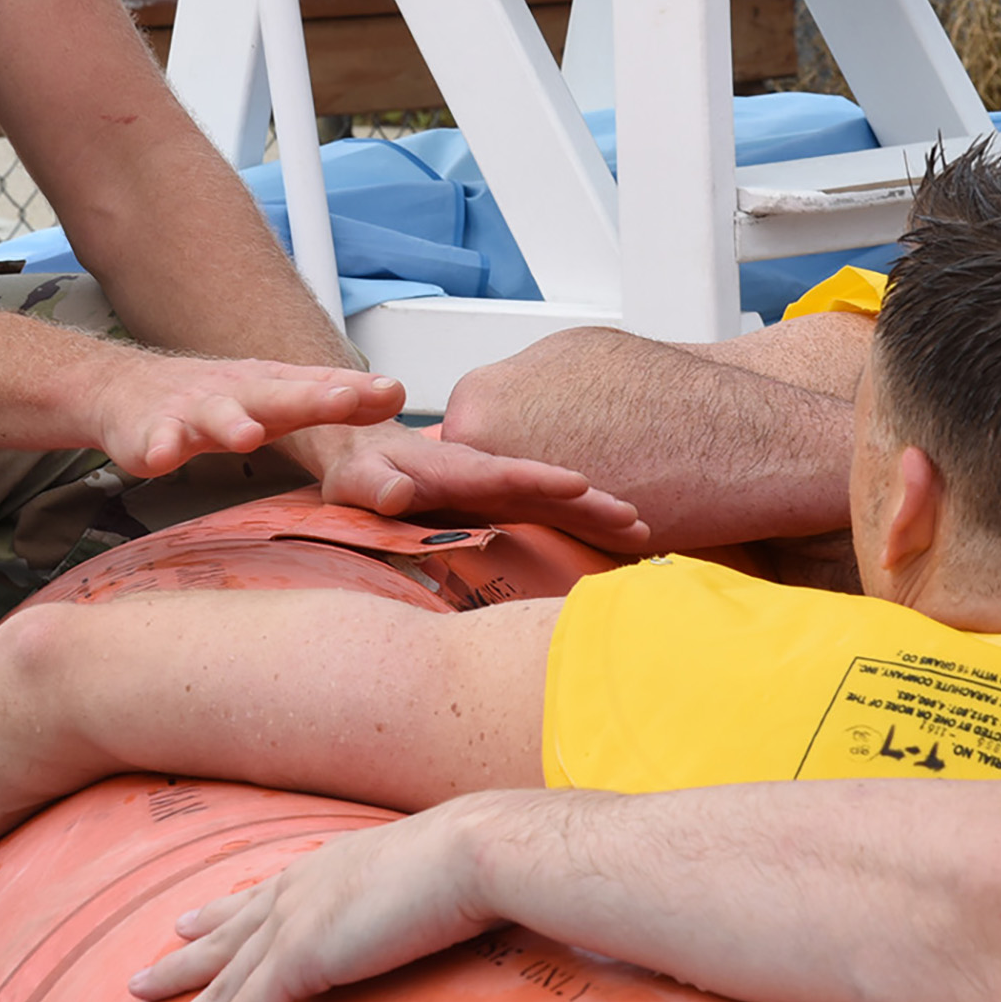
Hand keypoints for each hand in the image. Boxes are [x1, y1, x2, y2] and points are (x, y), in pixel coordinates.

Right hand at [79, 351, 405, 477]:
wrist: (130, 389)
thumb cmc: (218, 398)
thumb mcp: (280, 396)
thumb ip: (335, 398)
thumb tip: (397, 395)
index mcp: (274, 386)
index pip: (321, 386)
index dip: (355, 391)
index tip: (393, 394)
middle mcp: (240, 393)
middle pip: (279, 395)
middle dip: (312, 399)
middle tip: (343, 400)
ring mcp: (194, 411)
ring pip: (217, 416)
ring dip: (233, 425)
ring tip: (248, 436)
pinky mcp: (153, 432)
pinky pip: (154, 441)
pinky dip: (157, 447)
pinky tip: (161, 457)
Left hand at [127, 804, 502, 1001]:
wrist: (472, 852)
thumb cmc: (468, 860)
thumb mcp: (421, 872)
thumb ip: (396, 891)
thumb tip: (414, 901)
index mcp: (321, 870)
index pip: (254, 900)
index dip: (215, 916)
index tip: (182, 923)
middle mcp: (294, 893)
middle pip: (221, 944)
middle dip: (177, 969)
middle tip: (136, 985)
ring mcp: (290, 926)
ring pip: (218, 993)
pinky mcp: (297, 961)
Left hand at [288, 423, 649, 552]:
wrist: (367, 459)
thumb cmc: (359, 473)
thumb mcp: (356, 479)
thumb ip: (374, 486)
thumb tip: (398, 493)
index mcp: (457, 467)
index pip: (504, 472)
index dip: (542, 478)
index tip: (581, 484)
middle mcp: (489, 478)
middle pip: (548, 489)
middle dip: (592, 503)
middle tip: (637, 522)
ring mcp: (502, 495)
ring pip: (558, 504)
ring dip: (598, 516)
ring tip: (643, 534)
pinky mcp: (505, 510)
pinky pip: (551, 518)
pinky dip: (583, 527)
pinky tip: (618, 542)